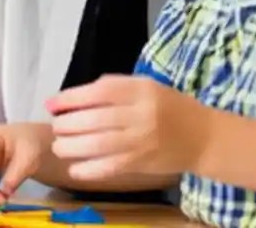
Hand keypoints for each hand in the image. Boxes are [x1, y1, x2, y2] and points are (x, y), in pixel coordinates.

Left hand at [47, 75, 211, 180]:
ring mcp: (143, 141)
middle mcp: (141, 115)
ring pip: (99, 145)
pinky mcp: (143, 163)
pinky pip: (111, 167)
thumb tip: (68, 99)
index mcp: (141, 90)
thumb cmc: (167, 107)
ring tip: (59, 146)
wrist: (203, 137)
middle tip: (55, 127)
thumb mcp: (144, 86)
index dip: (71, 98)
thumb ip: (111, 89)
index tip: (51, 104)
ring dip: (72, 147)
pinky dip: (89, 169)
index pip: (99, 92)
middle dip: (67, 124)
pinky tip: (75, 168)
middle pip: (95, 120)